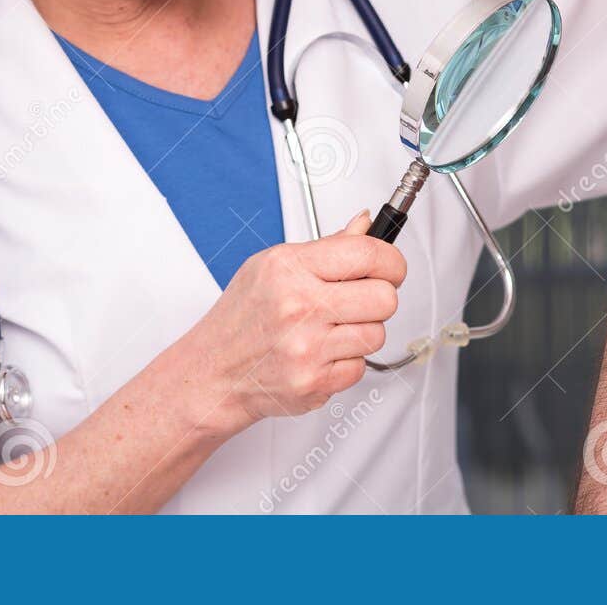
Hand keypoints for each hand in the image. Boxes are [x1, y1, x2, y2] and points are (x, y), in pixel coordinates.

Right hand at [183, 212, 405, 433]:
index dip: (392, 261)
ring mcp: (306, 347)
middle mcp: (298, 306)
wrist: (213, 371)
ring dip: (363, 331)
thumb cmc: (241, 317)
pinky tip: (322, 353)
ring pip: (377, 334)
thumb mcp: (270, 266)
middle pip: (384, 297)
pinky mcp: (313, 382)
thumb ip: (326, 246)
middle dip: (380, 298)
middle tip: (363, 299)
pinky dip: (347, 362)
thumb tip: (364, 224)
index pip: (368, 254)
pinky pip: (360, 367)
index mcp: (289, 268)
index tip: (391, 268)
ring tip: (334, 328)